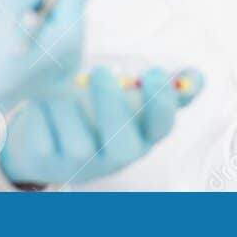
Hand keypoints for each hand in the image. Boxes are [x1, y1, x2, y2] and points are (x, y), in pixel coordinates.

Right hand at [0, 0, 100, 105]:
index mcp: (11, 69)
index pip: (66, 28)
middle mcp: (13, 92)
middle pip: (69, 50)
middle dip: (74, 9)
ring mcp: (8, 96)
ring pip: (59, 62)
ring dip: (62, 24)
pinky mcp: (1, 89)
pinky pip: (41, 67)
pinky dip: (46, 39)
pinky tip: (40, 10)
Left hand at [0, 66, 202, 187]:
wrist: (46, 137)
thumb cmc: (97, 112)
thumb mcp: (131, 99)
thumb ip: (165, 88)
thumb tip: (196, 77)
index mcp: (140, 137)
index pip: (159, 129)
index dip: (159, 104)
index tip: (153, 71)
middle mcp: (113, 157)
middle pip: (120, 143)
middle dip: (111, 105)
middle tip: (100, 71)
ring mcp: (78, 165)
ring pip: (78, 143)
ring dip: (70, 106)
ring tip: (63, 84)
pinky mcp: (45, 163)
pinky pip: (44, 140)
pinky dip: (41, 115)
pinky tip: (41, 100)